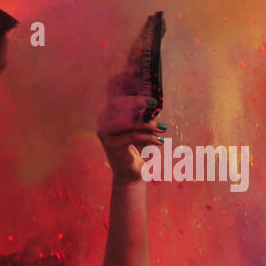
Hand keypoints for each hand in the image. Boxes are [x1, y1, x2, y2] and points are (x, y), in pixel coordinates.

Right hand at [96, 62, 163, 184]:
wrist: (132, 173)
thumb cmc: (138, 149)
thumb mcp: (142, 130)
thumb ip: (144, 118)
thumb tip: (154, 107)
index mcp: (109, 115)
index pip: (117, 98)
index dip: (129, 92)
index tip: (147, 93)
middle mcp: (103, 121)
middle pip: (117, 104)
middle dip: (137, 102)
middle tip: (154, 104)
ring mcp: (105, 133)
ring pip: (126, 122)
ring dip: (147, 124)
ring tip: (162, 128)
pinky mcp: (111, 145)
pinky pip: (132, 136)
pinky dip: (148, 137)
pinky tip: (159, 141)